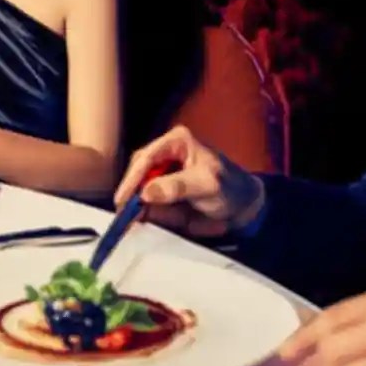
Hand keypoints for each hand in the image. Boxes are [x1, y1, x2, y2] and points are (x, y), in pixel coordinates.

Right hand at [113, 125, 264, 236]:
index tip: (123, 199)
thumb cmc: (230, 188)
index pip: (146, 157)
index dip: (132, 178)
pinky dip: (142, 214)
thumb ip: (178, 187)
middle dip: (130, 193)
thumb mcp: (206, 184)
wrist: (242, 209)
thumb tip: (146, 193)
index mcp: (177, 142)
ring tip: (129, 223)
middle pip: (137, 172)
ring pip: (138, 189)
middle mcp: (165, 154)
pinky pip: (146, 203)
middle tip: (123, 215)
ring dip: (134, 206)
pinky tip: (138, 224)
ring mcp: (162, 174)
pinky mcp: (162, 193)